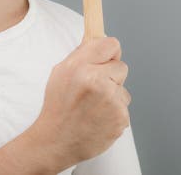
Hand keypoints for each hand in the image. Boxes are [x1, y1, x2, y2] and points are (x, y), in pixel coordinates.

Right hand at [30, 36, 131, 168]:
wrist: (56, 142)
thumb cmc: (58, 106)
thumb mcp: (61, 72)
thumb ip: (83, 54)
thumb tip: (100, 37)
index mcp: (81, 67)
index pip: (112, 44)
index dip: (109, 52)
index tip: (105, 59)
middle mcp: (98, 82)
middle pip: (122, 66)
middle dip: (111, 76)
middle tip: (93, 89)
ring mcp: (112, 102)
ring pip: (123, 90)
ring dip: (113, 96)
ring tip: (93, 107)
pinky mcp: (121, 119)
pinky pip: (124, 108)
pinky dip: (114, 113)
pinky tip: (98, 118)